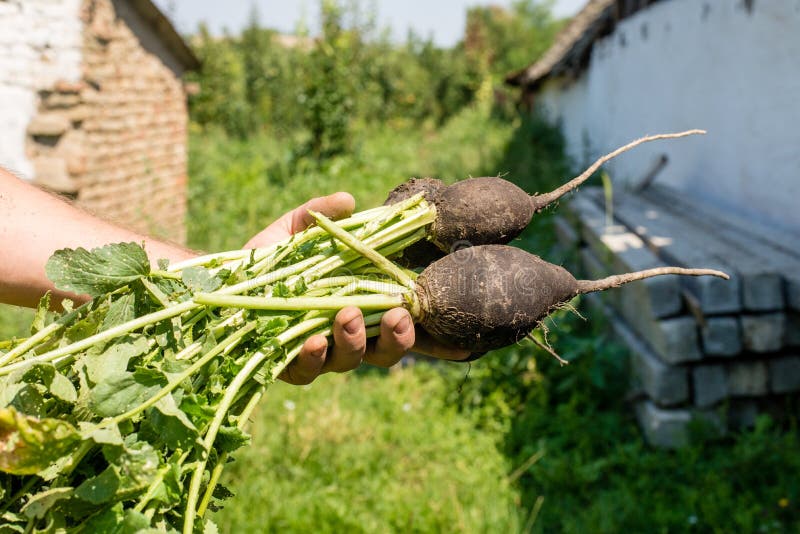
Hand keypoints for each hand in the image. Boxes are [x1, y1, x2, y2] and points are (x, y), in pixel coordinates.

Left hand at [245, 193, 469, 384]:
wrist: (217, 284)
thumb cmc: (266, 258)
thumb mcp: (294, 230)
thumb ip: (320, 214)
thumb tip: (349, 200)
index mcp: (362, 307)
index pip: (402, 323)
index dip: (432, 337)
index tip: (464, 343)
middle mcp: (348, 336)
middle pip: (386, 350)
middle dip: (397, 337)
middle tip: (398, 315)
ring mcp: (321, 354)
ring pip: (351, 360)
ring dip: (356, 340)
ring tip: (349, 316)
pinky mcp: (288, 367)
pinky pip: (307, 371)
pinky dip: (313, 356)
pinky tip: (312, 341)